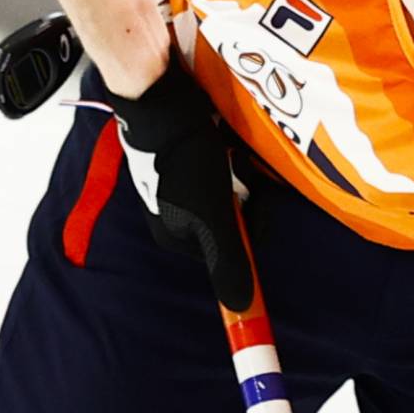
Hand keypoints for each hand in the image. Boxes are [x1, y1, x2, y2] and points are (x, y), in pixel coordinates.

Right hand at [105, 62, 250, 311]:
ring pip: (225, 190)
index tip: (254, 196)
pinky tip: (221, 140)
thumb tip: (242, 311)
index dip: (251, 223)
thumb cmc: (186, 161)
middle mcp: (172, 215)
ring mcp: (173, 186)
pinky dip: (225, 156)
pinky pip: (214, 167)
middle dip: (243, 193)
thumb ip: (229, 262)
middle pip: (229, 218)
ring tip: (230, 150)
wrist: (160, 101)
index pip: (230, 248)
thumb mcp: (214, 216)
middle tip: (240, 166)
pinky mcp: (179, 159)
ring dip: (237, 171)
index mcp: (174, 237)